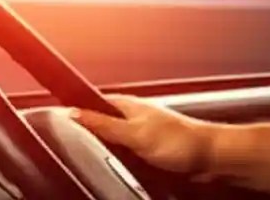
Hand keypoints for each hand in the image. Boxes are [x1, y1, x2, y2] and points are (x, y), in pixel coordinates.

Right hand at [71, 95, 217, 177]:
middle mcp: (134, 116)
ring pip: (114, 143)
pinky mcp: (151, 150)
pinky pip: (128, 156)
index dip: (76, 110)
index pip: (92, 102)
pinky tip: (123, 168)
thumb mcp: (134, 133)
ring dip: (110, 152)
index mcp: (128, 105)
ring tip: (107, 160)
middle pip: (101, 125)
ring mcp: (142, 133)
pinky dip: (124, 162)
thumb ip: (103, 124)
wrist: (210, 157)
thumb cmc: (181, 141)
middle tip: (82, 148)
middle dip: (91, 136)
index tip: (59, 118)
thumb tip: (74, 113)